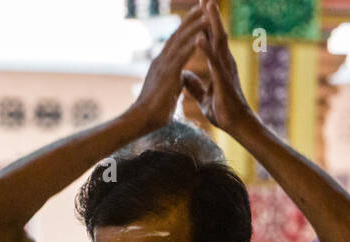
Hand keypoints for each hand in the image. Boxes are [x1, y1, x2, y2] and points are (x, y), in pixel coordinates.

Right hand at [129, 3, 206, 133]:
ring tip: (207, 13)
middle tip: (204, 4)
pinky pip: (182, 54)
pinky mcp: (168, 74)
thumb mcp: (167, 91)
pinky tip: (202, 33)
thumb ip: (174, 81)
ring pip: (181, 40)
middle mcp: (161, 60)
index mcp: (162, 65)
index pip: (176, 41)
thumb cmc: (154, 111)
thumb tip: (180, 78)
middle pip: (178, 34)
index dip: (187, 27)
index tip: (198, 15)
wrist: (141, 121)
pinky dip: (192, 43)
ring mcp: (163, 66)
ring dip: (195, 26)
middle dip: (192, 19)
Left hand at [181, 0, 251, 134]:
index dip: (205, 23)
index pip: (211, 38)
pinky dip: (206, 49)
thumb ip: (194, 85)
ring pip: (218, 41)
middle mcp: (224, 62)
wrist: (235, 125)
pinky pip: (213, 62)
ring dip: (212, 23)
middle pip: (217, 33)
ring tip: (206, 5)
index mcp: (219, 64)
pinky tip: (200, 38)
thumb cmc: (222, 110)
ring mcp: (225, 69)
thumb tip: (184, 77)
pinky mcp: (223, 80)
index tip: (199, 6)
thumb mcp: (203, 96)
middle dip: (211, 15)